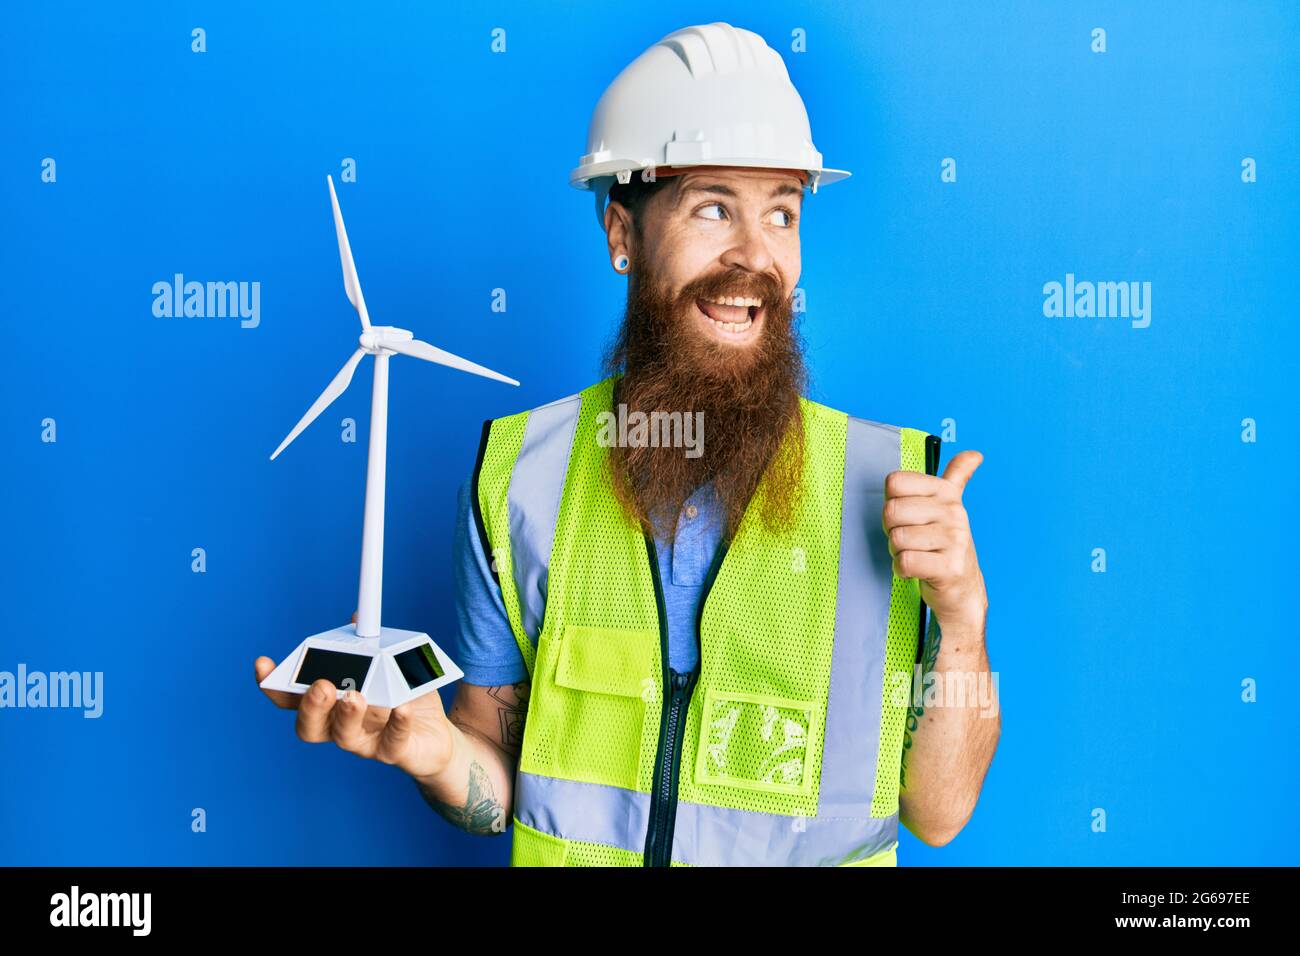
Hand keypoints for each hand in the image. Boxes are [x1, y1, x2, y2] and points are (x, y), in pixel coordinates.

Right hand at [255, 617, 457, 778]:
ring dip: (347, 716)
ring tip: (355, 696)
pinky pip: (392, 742)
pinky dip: (397, 724)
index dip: (274, 685)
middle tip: (321, 685)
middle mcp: (341, 725)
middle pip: (309, 725)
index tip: (263, 664)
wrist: (433, 739)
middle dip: (310, 705)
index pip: (292, 698)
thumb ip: (371, 645)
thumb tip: (356, 618)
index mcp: (332, 704)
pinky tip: (402, 708)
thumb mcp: (389, 668)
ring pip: (345, 737)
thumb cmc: (402, 700)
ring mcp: (366, 742)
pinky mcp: (394, 752)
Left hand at [882, 450, 987, 633]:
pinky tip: (916, 571)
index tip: (909, 517)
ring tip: (918, 556)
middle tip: (912, 541)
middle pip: (891, 511)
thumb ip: (957, 478)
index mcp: (947, 493)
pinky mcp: (949, 568)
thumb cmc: (945, 546)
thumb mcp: (950, 507)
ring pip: (896, 538)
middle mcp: (954, 513)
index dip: (892, 502)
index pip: (894, 483)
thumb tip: (975, 454)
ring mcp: (954, 540)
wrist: (963, 590)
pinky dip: (902, 570)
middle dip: (893, 531)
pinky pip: (905, 562)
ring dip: (898, 552)